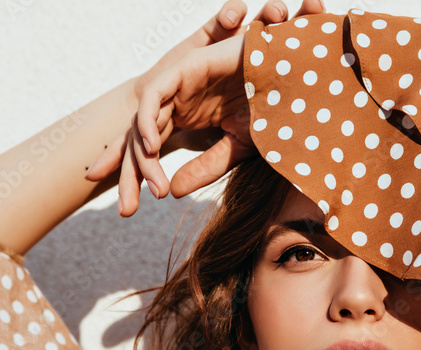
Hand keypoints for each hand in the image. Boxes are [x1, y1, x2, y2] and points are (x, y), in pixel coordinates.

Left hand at [85, 0, 325, 216]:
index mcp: (184, 118)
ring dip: (142, 158)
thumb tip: (172, 193)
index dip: (132, 177)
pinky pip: (154, 98)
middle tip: (126, 211)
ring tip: (153, 186)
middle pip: (138, 141)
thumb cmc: (269, 107)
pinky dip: (148, 122)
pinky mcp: (183, 67)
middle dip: (129, 176)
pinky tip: (152, 149)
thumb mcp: (236, 148)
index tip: (127, 210)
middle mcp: (175, 102)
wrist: (294, 76)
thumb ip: (205, 168)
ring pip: (142, 123)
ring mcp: (177, 84)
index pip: (147, 150)